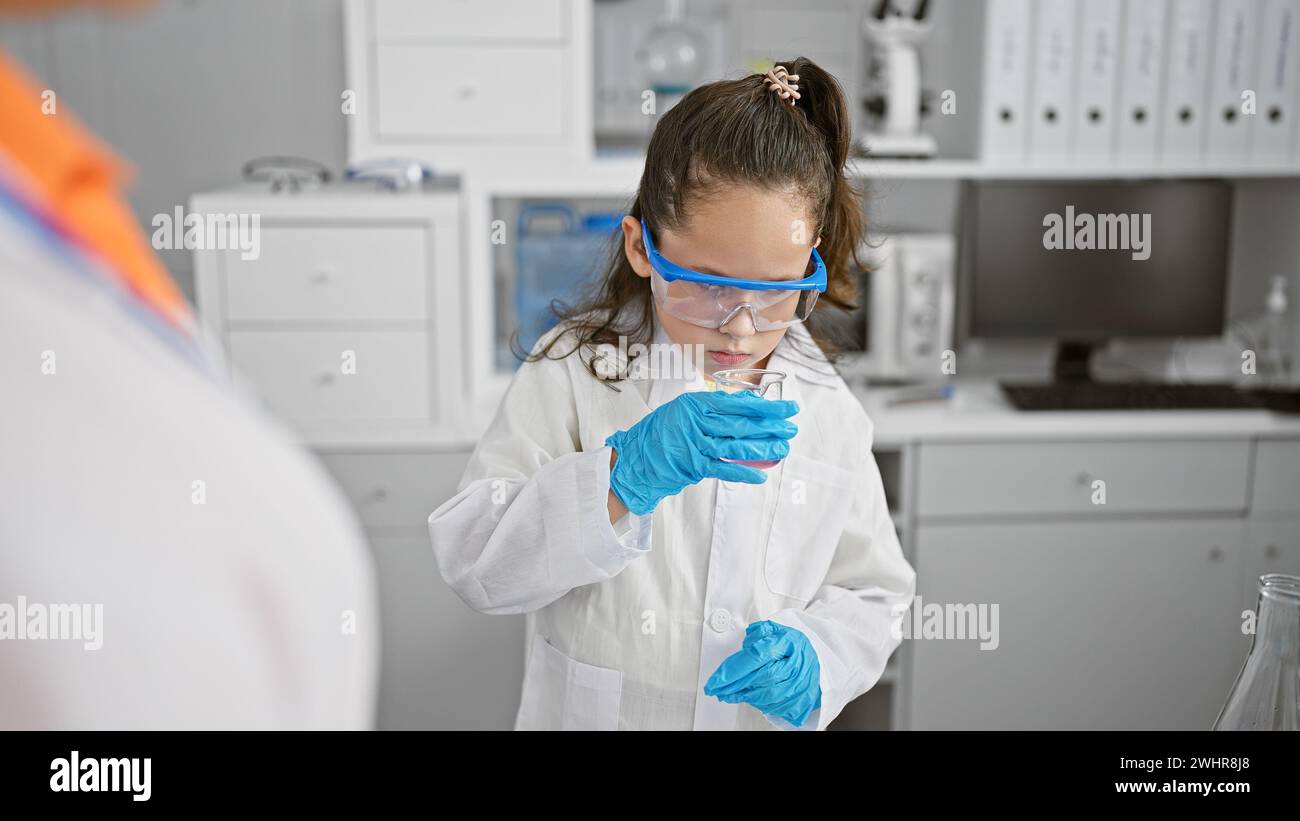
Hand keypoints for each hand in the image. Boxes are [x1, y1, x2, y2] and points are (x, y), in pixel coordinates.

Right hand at [604, 390, 797, 515]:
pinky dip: (743, 473)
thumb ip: (711, 408)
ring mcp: (695, 445)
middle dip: (771, 426)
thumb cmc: (661, 433)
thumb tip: (746, 406)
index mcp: (696, 404)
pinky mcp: (693, 467)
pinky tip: (761, 475)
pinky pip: (724, 469)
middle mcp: (696, 422)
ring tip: (783, 449)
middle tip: (792, 427)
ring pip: (737, 447)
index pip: (738, 404)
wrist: (636, 458)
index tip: (786, 408)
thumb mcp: (684, 410)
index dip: (765, 407)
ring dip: (763, 449)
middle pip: (742, 424)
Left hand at [703, 620, 820, 727]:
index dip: (735, 667)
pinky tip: (742, 696)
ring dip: (741, 694)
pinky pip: (772, 704)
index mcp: (789, 643)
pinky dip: (753, 701)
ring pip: (764, 693)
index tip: (717, 678)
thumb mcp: (778, 630)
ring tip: (725, 692)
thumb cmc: (793, 647)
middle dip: (732, 684)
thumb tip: (746, 643)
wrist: (818, 664)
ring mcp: (798, 686)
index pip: (758, 655)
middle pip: (758, 677)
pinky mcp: (798, 702)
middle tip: (714, 687)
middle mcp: (795, 665)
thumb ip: (760, 632)